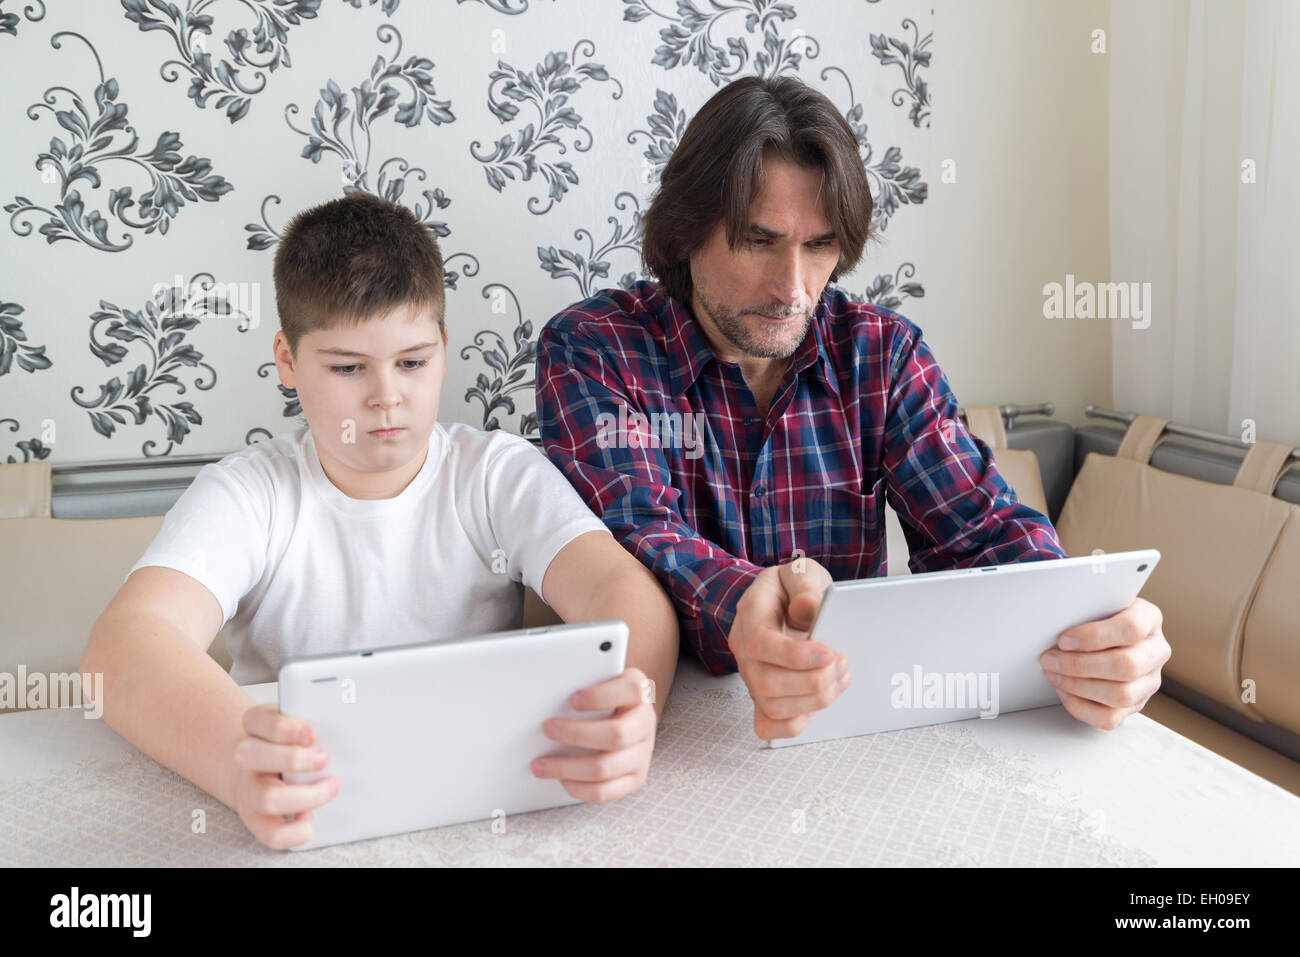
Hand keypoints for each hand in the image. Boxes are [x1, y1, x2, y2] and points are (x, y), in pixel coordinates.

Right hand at [232, 703, 339, 849]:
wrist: (262, 767)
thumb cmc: (292, 740)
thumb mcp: (298, 719)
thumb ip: (315, 716)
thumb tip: (347, 726)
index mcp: (255, 726)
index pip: (256, 720)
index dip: (284, 729)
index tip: (312, 734)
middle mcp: (246, 758)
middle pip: (250, 755)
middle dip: (293, 759)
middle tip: (324, 759)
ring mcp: (249, 791)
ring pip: (265, 798)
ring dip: (305, 796)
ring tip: (331, 786)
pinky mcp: (258, 820)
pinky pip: (273, 835)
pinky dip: (296, 830)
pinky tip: (311, 815)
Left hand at [530, 666, 655, 801]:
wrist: (622, 715)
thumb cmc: (600, 695)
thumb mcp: (599, 680)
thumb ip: (582, 681)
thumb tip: (545, 695)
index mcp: (640, 691)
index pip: (632, 690)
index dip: (602, 696)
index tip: (573, 700)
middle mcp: (645, 722)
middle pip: (616, 735)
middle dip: (576, 734)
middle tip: (547, 729)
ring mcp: (643, 753)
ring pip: (605, 768)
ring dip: (567, 768)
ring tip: (539, 765)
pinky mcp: (635, 778)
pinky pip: (605, 792)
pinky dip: (578, 787)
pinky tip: (560, 779)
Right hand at [727, 558, 848, 740]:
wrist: (783, 601)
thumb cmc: (791, 589)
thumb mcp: (800, 572)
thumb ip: (803, 585)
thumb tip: (807, 609)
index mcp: (750, 614)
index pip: (759, 642)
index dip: (794, 655)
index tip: (828, 653)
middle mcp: (744, 650)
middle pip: (765, 682)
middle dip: (812, 681)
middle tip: (843, 665)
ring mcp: (751, 677)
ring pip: (771, 706)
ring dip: (813, 700)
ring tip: (840, 678)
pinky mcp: (762, 697)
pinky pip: (768, 726)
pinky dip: (797, 722)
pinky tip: (819, 701)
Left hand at [1039, 597, 1170, 729]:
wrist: (1106, 634)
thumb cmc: (1096, 617)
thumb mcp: (1095, 604)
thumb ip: (1083, 610)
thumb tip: (1052, 621)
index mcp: (1149, 619)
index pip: (1131, 628)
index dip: (1094, 636)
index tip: (1062, 640)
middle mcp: (1156, 651)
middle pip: (1126, 666)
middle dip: (1079, 665)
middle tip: (1049, 659)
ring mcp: (1149, 681)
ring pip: (1121, 695)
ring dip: (1078, 686)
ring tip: (1053, 673)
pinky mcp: (1136, 705)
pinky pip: (1110, 718)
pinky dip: (1081, 707)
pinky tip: (1064, 691)